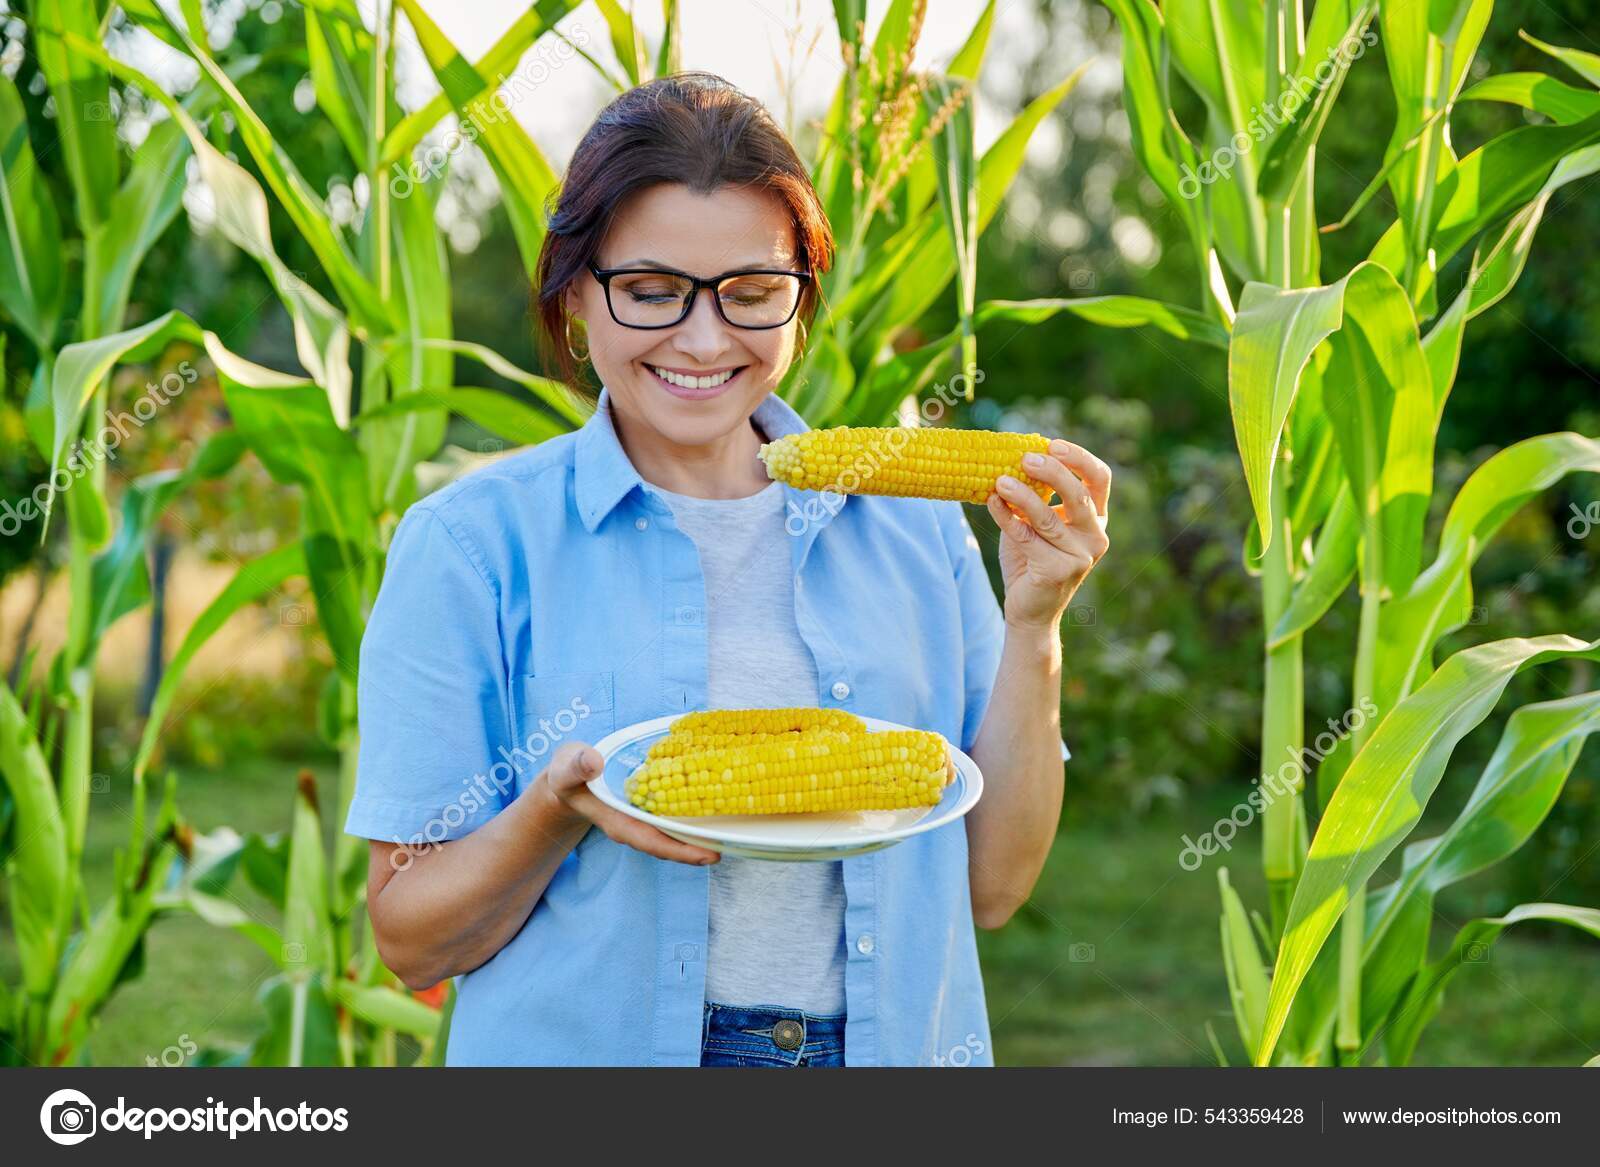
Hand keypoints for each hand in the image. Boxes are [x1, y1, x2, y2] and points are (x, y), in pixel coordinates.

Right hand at [536, 741, 720, 864]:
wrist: (569, 778)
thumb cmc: (569, 773)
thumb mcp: (568, 766)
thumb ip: (578, 766)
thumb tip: (594, 762)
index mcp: (617, 821)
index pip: (651, 841)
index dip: (679, 850)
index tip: (708, 856)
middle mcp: (634, 826)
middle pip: (669, 844)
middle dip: (698, 849)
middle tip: (730, 849)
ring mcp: (642, 821)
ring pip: (673, 834)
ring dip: (699, 837)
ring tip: (728, 836)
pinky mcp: (648, 811)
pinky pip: (672, 819)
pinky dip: (692, 818)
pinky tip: (713, 811)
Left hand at [985, 438, 1110, 630]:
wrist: (1028, 611)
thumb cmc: (1031, 562)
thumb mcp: (1035, 523)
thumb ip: (1033, 496)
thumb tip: (1012, 458)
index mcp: (1095, 519)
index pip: (1099, 479)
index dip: (1079, 458)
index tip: (1053, 444)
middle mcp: (1095, 536)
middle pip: (1079, 494)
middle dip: (1053, 472)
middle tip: (1025, 458)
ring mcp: (1080, 556)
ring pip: (1048, 517)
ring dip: (1022, 495)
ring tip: (999, 480)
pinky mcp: (1058, 571)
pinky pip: (1027, 537)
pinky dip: (1006, 517)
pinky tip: (992, 502)